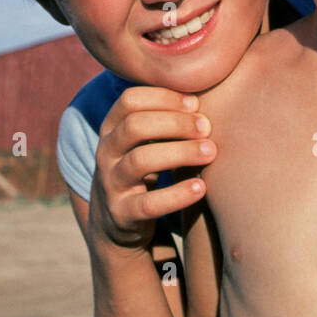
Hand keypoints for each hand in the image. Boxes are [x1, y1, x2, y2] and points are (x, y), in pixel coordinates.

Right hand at [88, 86, 216, 251]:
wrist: (114, 221)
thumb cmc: (141, 167)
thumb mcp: (143, 140)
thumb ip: (163, 117)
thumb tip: (205, 95)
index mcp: (112, 127)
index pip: (130, 100)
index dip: (164, 97)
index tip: (195, 103)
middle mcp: (106, 152)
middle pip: (135, 126)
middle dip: (175, 123)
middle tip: (207, 127)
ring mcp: (111, 183)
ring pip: (141, 160)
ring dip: (181, 153)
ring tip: (210, 152)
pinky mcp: (122, 214)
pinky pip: (149, 204)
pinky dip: (177, 195)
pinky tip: (201, 187)